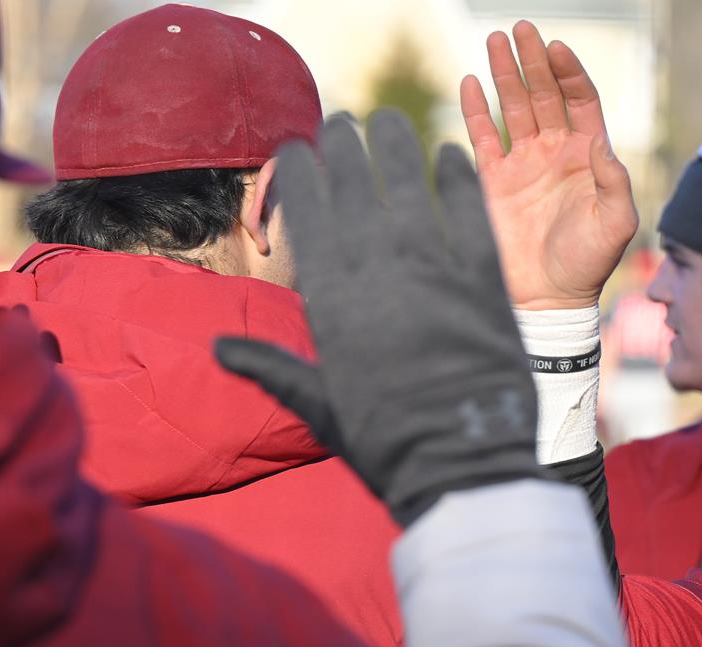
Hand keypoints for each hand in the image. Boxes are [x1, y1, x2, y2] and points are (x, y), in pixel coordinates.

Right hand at [214, 111, 541, 524]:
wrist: (460, 468)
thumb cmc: (386, 445)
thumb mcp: (320, 407)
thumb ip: (271, 367)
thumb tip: (217, 350)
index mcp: (331, 302)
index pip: (306, 214)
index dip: (301, 174)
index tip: (299, 151)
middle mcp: (377, 275)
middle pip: (355, 189)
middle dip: (345, 149)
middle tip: (343, 123)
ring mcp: (433, 274)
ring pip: (408, 189)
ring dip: (397, 149)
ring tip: (390, 122)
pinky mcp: (485, 283)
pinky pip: (470, 216)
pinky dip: (459, 181)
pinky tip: (452, 155)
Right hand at [461, 21, 635, 309]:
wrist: (547, 300)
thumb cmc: (587, 265)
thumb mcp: (616, 224)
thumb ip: (614, 181)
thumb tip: (601, 144)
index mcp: (588, 157)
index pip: (581, 102)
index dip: (570, 73)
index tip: (557, 48)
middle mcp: (556, 154)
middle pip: (546, 95)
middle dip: (534, 61)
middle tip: (522, 29)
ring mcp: (523, 164)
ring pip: (514, 107)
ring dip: (506, 74)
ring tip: (496, 40)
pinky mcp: (494, 181)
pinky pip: (483, 136)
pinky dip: (476, 109)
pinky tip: (471, 82)